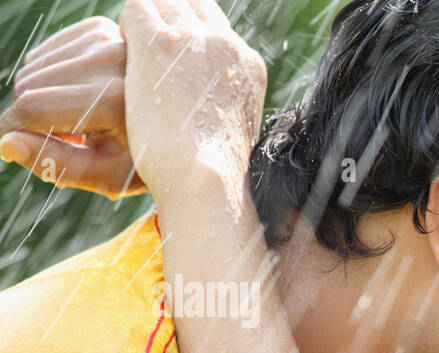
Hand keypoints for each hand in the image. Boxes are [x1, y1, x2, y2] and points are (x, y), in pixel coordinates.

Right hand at [0, 17, 143, 197]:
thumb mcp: (109, 175)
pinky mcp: (102, 29)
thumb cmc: (151, 160)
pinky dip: (54, 78)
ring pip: (35, 67)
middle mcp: (112, 59)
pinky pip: (48, 53)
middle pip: (30, 86)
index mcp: (115, 99)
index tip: (10, 146)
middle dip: (32, 118)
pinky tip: (84, 98)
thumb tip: (7, 143)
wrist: (191, 128)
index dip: (13, 130)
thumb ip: (56, 163)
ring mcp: (109, 38)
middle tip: (69, 141)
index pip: (33, 107)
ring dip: (44, 98)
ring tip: (83, 123)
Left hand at [117, 0, 265, 204]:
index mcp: (248, 67)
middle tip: (147, 46)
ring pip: (163, 3)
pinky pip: (136, 10)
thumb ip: (221, 109)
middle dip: (169, 17)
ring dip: (145, 23)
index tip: (174, 52)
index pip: (217, 28)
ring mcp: (193, 41)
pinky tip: (120, 56)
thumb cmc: (215, 177)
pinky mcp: (159, 43)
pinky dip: (125, 27)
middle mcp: (226, 46)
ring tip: (130, 51)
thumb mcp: (232, 136)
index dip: (192, 32)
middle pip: (191, 6)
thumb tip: (204, 114)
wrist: (206, 179)